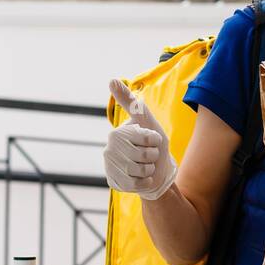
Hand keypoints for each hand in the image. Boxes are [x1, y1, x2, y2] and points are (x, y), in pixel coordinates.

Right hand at [105, 79, 177, 199]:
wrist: (155, 170)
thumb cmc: (151, 143)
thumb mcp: (145, 120)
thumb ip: (130, 102)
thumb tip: (111, 80)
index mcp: (116, 134)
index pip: (145, 137)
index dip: (154, 140)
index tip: (151, 140)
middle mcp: (109, 150)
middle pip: (143, 155)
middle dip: (153, 156)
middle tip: (149, 155)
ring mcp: (111, 168)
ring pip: (140, 171)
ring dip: (149, 169)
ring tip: (145, 166)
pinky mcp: (114, 184)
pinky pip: (136, 184)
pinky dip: (145, 182)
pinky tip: (142, 178)